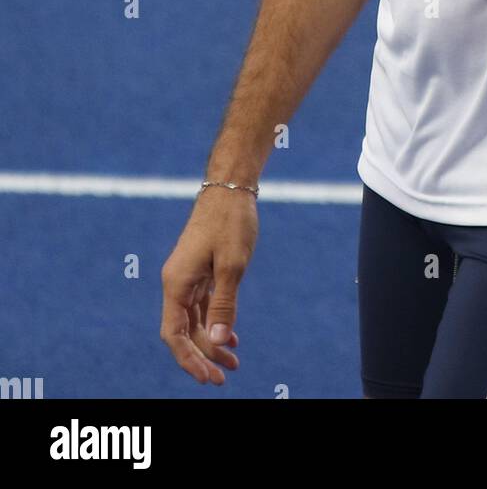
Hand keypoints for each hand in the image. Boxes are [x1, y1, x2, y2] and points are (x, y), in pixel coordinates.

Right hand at [160, 186, 257, 385]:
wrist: (231, 187)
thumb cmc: (230, 221)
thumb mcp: (232, 265)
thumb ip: (223, 305)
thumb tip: (216, 341)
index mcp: (176, 283)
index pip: (174, 334)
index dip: (189, 359)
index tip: (208, 378)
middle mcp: (176, 283)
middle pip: (183, 331)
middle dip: (203, 355)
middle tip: (224, 377)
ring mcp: (187, 276)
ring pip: (194, 320)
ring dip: (211, 341)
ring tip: (233, 361)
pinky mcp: (200, 271)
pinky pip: (202, 306)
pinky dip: (215, 322)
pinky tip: (231, 336)